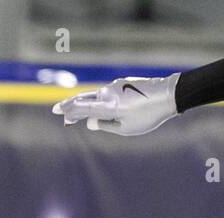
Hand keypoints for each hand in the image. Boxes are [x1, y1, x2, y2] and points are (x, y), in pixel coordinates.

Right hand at [52, 74, 179, 134]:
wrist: (166, 95)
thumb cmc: (148, 116)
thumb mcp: (127, 128)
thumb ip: (106, 125)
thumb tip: (90, 123)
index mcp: (107, 106)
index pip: (82, 108)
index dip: (68, 111)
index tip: (57, 112)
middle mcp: (107, 93)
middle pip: (83, 99)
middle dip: (70, 106)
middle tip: (58, 111)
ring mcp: (113, 86)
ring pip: (95, 95)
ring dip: (85, 103)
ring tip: (75, 111)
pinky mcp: (121, 83)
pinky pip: (107, 93)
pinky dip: (100, 100)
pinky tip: (102, 107)